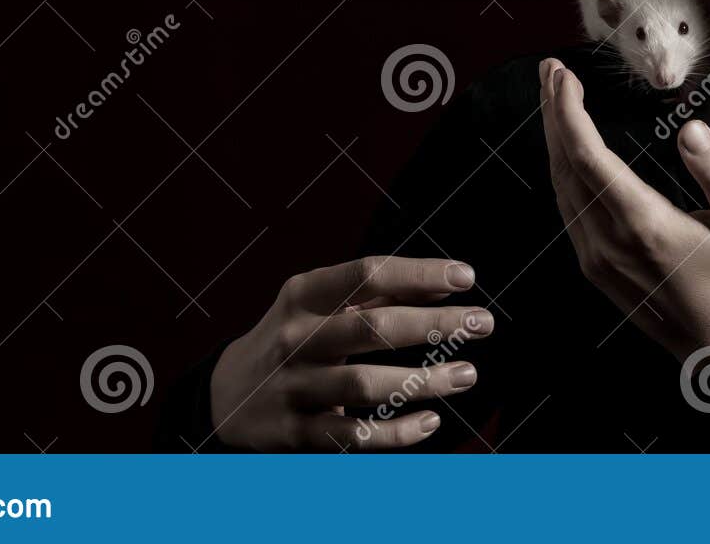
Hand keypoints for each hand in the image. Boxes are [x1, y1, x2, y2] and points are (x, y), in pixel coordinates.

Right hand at [208, 255, 493, 450]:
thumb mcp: (323, 303)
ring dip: (424, 381)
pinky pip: (351, 436)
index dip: (419, 272)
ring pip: (365, 385)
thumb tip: (449, 283)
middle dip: (435, 324)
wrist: (226, 394)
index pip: (367, 272)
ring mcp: (293, 386)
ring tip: (467, 375)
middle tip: (483, 323)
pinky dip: (394, 433)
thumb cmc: (295, 336)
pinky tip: (429, 422)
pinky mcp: (294, 433)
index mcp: (304, 295)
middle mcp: (295, 337)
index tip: (467, 277)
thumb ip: (382, 292)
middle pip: (373, 328)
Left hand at [539, 58, 709, 357]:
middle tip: (550, 71)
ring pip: (560, 187)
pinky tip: (567, 150)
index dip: (569, 113)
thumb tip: (691, 129)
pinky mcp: (595, 267)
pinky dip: (562, 170)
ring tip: (554, 99)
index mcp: (643, 223)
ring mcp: (596, 256)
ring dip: (554, 139)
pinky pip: (567, 209)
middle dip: (553, 113)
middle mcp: (608, 240)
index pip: (588, 156)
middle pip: (565, 165)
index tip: (565, 76)